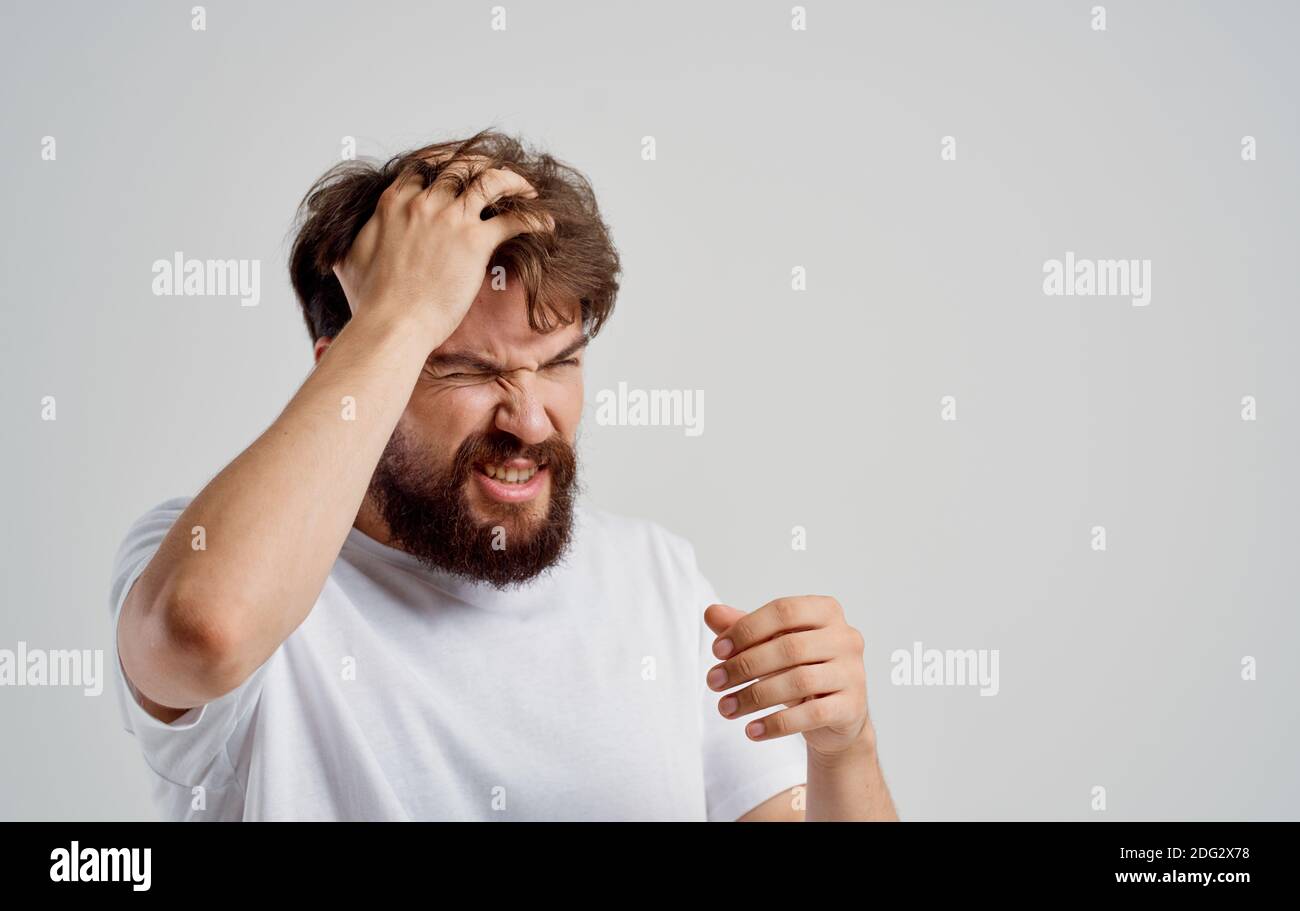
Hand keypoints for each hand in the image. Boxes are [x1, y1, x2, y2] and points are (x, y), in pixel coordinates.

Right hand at [332, 153, 553, 346]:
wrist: (390, 326)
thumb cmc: (368, 303)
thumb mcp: (348, 261)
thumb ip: (353, 242)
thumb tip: (344, 246)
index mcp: (393, 203)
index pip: (424, 168)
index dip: (445, 166)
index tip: (460, 173)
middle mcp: (422, 203)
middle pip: (460, 166)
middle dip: (483, 166)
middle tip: (499, 176)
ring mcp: (450, 219)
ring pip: (490, 181)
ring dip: (514, 181)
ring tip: (529, 191)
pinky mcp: (474, 242)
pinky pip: (513, 218)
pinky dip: (533, 217)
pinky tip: (546, 225)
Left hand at [704, 597, 873, 759]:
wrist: (834, 716)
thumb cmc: (799, 669)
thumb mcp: (770, 646)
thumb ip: (744, 628)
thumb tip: (710, 612)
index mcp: (826, 611)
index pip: (784, 611)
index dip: (747, 629)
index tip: (717, 651)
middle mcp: (846, 637)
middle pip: (789, 647)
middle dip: (744, 666)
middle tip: (714, 682)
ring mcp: (853, 672)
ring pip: (799, 681)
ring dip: (754, 697)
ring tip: (725, 708)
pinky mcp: (852, 707)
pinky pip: (811, 715)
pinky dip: (776, 724)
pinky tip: (751, 730)